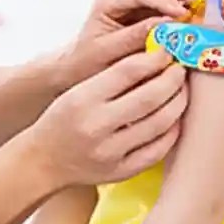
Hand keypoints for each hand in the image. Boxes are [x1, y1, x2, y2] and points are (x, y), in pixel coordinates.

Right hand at [25, 49, 187, 188]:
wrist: (42, 161)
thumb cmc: (62, 120)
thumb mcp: (77, 91)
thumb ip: (111, 77)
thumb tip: (154, 60)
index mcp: (83, 99)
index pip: (128, 71)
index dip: (154, 58)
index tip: (166, 51)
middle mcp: (96, 126)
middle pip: (149, 97)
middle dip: (173, 79)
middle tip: (180, 70)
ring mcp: (111, 153)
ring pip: (159, 124)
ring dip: (178, 103)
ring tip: (181, 91)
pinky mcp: (121, 172)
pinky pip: (158, 150)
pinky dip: (172, 131)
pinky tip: (174, 119)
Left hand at [55, 0, 198, 89]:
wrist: (80, 68)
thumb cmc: (88, 61)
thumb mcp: (106, 51)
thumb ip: (134, 36)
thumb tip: (166, 24)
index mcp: (110, 1)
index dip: (163, 0)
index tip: (181, 13)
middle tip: (193, 1)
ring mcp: (141, 2)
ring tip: (197, 6)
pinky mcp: (153, 12)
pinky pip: (173, 0)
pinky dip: (186, 3)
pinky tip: (195, 13)